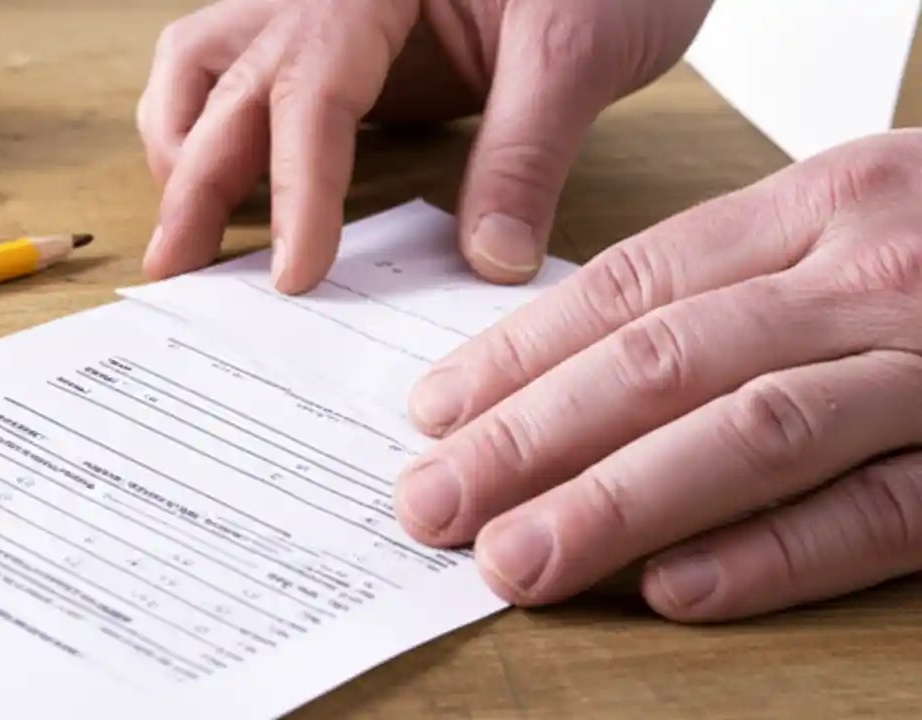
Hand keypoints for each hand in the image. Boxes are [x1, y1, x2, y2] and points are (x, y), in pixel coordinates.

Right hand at [137, 0, 711, 292]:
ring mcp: (316, 12)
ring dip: (181, 144)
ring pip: (199, 65)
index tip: (294, 275)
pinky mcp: (329, 44)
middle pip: (224, 81)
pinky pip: (234, 77)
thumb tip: (490, 261)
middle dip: (192, 183)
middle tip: (174, 273)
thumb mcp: (580, 47)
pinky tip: (226, 187)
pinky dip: (207, 131)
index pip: (312, 91)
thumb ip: (529, 153)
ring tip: (187, 228)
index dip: (297, 188)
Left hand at [395, 129, 921, 621]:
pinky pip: (881, 514)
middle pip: (665, 362)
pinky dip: (774, 555)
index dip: (519, 355)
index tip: (432, 415)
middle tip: (432, 504)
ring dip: (618, 506)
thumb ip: (727, 281)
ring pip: (754, 435)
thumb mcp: (850, 222)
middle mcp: (871, 272)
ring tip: (515, 560)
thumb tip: (561, 366)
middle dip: (531, 441)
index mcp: (820, 203)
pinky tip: (675, 591)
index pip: (629, 285)